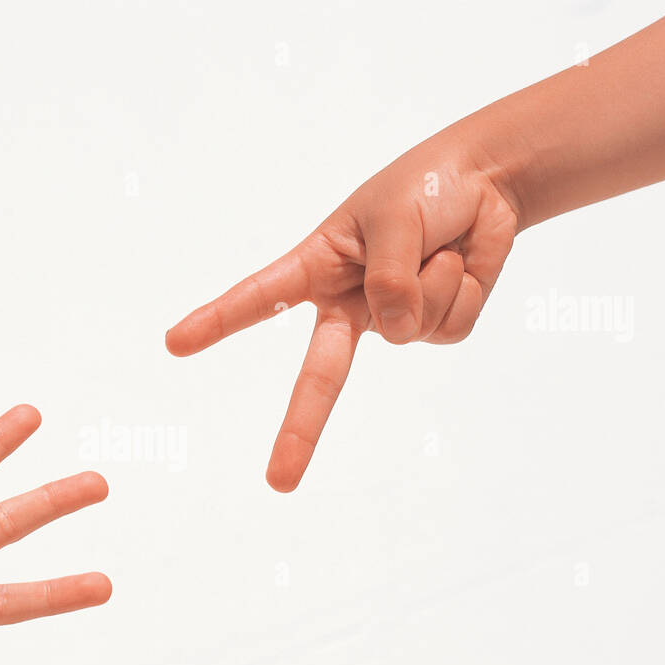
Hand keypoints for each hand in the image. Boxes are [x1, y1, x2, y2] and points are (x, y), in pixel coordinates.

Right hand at [166, 129, 521, 491]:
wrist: (488, 182)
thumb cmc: (424, 188)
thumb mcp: (393, 217)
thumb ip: (388, 277)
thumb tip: (396, 328)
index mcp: (320, 266)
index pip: (260, 298)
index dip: (218, 320)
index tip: (175, 343)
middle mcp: (349, 303)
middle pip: (319, 375)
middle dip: (300, 430)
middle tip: (278, 483)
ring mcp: (392, 320)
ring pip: (409, 328)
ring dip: (434, 278)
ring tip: (438, 245)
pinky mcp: (434, 326)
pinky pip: (449, 326)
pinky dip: (463, 288)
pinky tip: (461, 261)